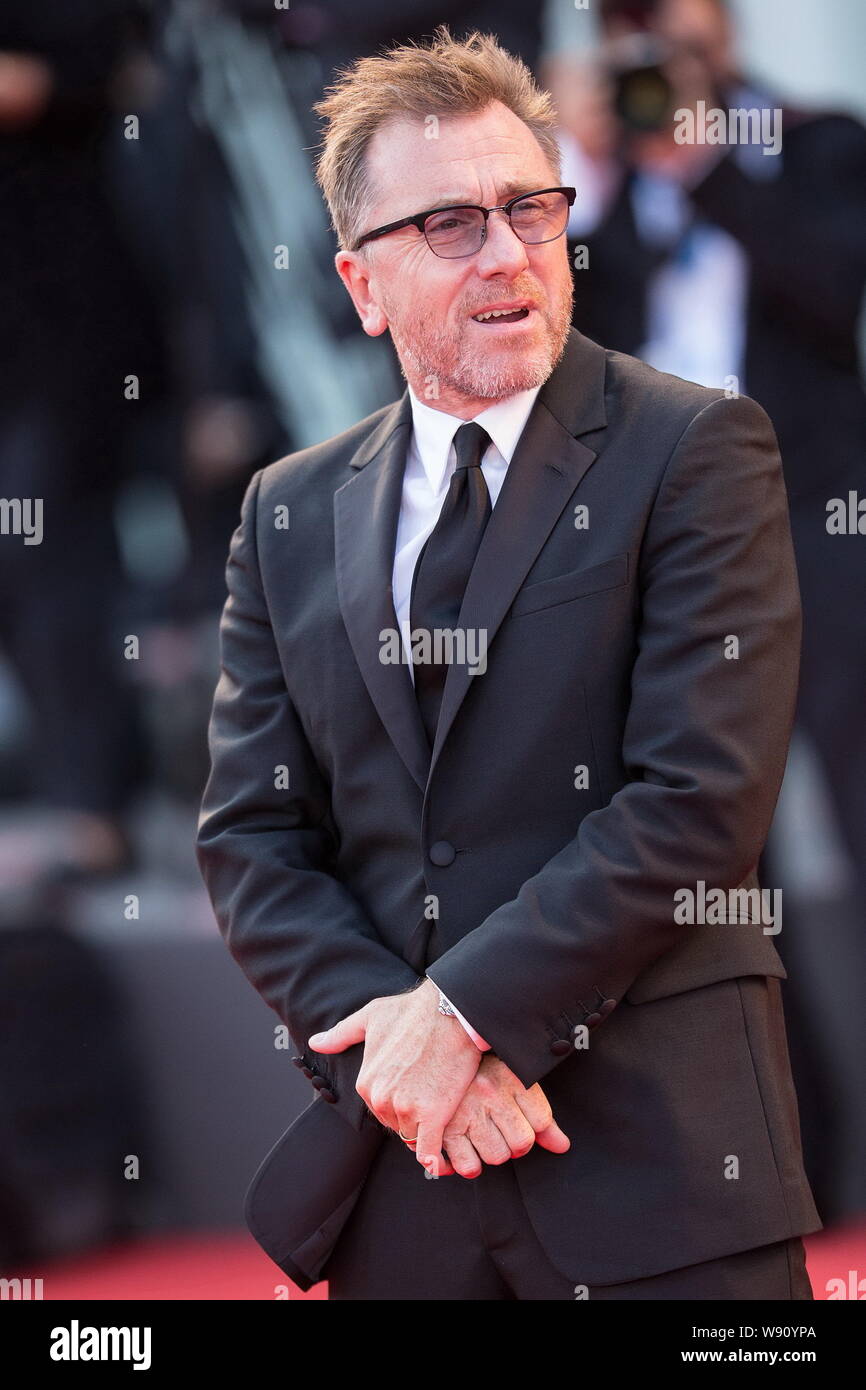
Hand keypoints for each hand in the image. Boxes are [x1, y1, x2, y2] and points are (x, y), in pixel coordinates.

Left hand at [308, 978, 481, 1171]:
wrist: (450, 1011)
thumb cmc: (412, 1012)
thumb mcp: (369, 1017)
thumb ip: (341, 1035)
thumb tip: (317, 1042)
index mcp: (366, 1082)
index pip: (378, 1109)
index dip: (397, 1101)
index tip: (412, 1091)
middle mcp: (381, 1100)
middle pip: (395, 1123)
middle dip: (410, 1115)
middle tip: (429, 1096)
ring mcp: (406, 1109)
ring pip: (413, 1136)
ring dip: (426, 1130)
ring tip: (441, 1113)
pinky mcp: (433, 1115)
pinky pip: (428, 1150)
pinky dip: (434, 1159)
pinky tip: (440, 1162)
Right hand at [428, 1055, 569, 1178]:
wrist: (440, 1060)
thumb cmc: (482, 1077)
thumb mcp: (516, 1086)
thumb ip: (541, 1119)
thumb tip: (561, 1147)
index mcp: (511, 1078)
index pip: (541, 1121)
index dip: (533, 1127)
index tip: (521, 1120)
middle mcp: (491, 1093)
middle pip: (521, 1143)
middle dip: (514, 1144)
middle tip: (501, 1130)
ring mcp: (468, 1111)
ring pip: (497, 1157)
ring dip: (492, 1152)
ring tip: (484, 1135)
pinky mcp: (446, 1129)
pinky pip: (469, 1166)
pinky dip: (470, 1165)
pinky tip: (469, 1149)